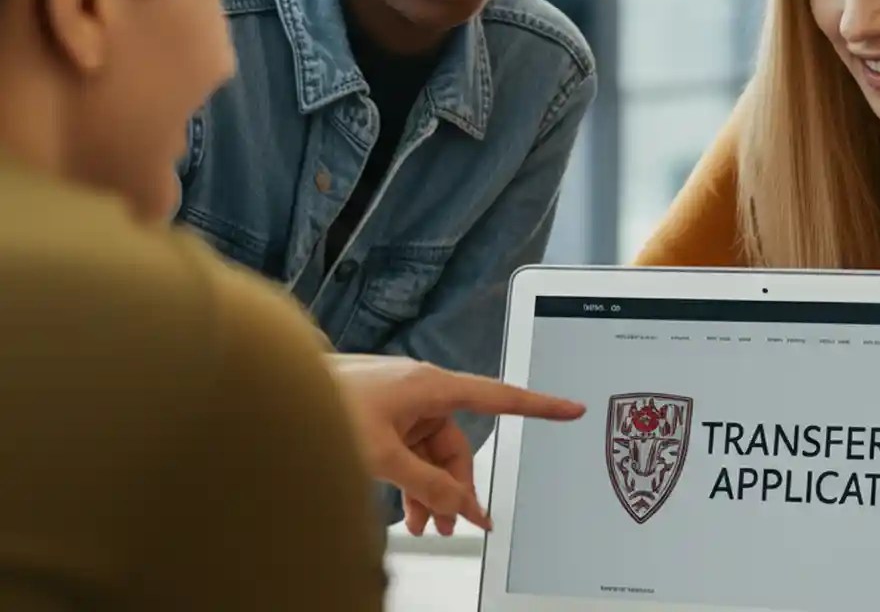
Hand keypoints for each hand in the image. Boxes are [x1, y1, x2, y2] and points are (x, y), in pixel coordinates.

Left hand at [327, 354, 584, 534]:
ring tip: (425, 526)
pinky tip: (405, 510)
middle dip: (457, 487)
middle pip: (457, 445)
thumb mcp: (383, 456)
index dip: (539, 406)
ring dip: (430, 490)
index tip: (571, 409)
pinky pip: (409, 451)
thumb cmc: (323, 406)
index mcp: (431, 386)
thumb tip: (462, 506)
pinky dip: (411, 479)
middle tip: (455, 525)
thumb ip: (427, 484)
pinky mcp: (382, 414)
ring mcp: (400, 402)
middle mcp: (420, 390)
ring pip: (431, 453)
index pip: (499, 397)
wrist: (276, 394)